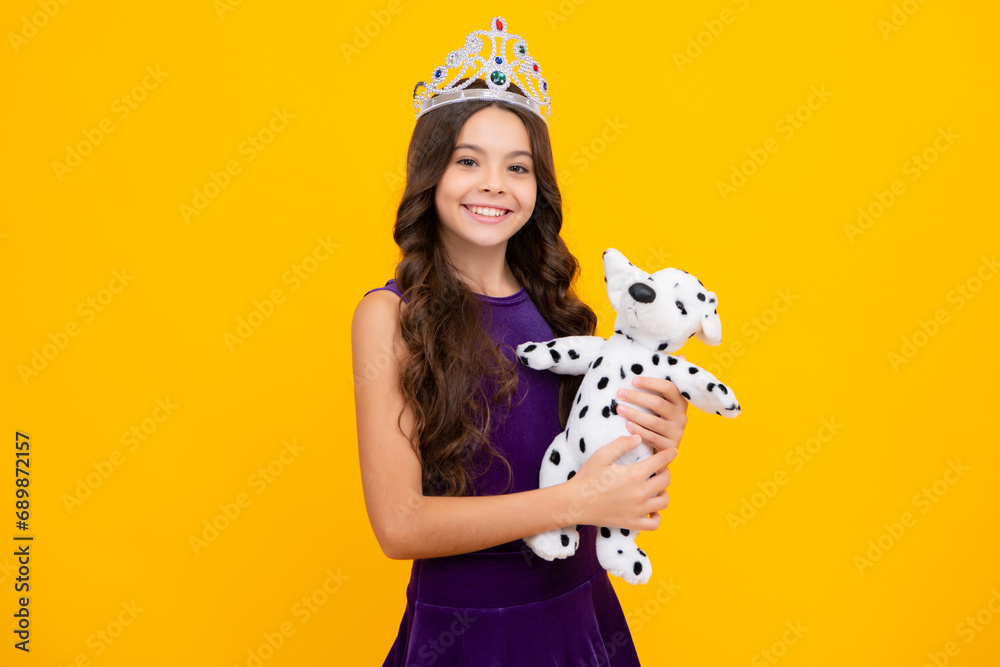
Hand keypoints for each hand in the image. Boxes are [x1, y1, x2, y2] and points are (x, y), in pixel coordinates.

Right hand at [570, 434, 677, 530]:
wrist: (574, 503)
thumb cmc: (587, 477)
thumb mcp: (602, 455)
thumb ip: (622, 444)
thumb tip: (638, 438)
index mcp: (634, 474)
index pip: (661, 461)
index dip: (669, 454)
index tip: (672, 451)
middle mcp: (640, 493)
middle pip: (666, 480)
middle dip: (666, 471)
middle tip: (659, 468)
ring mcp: (637, 510)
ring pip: (664, 501)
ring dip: (663, 492)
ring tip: (656, 487)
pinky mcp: (632, 523)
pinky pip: (654, 524)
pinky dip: (656, 516)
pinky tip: (651, 509)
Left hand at [615, 356, 688, 474]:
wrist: (666, 445)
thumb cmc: (661, 416)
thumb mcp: (666, 399)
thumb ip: (668, 379)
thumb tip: (680, 356)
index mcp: (681, 401)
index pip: (668, 387)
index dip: (651, 382)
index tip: (633, 380)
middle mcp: (681, 416)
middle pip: (658, 404)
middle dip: (637, 397)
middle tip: (619, 393)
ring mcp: (676, 432)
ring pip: (654, 421)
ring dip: (634, 414)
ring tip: (619, 409)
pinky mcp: (669, 446)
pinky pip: (652, 438)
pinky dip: (639, 431)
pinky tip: (627, 426)